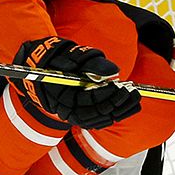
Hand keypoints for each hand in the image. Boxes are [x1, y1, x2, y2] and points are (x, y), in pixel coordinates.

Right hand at [12, 36, 140, 128]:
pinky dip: (114, 114)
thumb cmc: (54, 58)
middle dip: (117, 104)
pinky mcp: (81, 114)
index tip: (121, 86)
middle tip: (133, 93)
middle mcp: (67, 111)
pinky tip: (128, 107)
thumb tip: (113, 71)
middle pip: (97, 114)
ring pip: (100, 119)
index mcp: (62, 97)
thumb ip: (91, 62)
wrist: (39, 66)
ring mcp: (74, 114)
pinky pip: (100, 119)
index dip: (106, 95)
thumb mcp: (71, 55)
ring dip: (120, 111)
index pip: (88, 101)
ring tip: (135, 99)